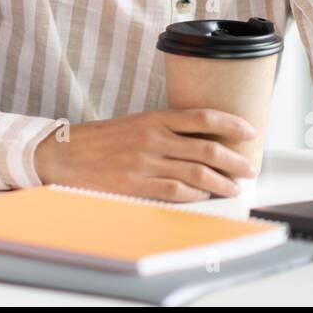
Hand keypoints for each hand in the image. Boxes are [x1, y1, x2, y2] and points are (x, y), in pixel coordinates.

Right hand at [33, 108, 258, 201]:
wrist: (63, 155)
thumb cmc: (99, 141)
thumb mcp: (134, 124)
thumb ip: (164, 129)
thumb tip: (200, 140)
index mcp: (153, 118)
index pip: (202, 116)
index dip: (231, 123)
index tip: (250, 131)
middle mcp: (153, 138)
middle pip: (207, 147)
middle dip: (234, 160)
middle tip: (249, 168)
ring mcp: (145, 162)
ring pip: (196, 172)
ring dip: (221, 182)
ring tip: (234, 187)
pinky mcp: (136, 185)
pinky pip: (175, 190)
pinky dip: (195, 194)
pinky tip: (205, 196)